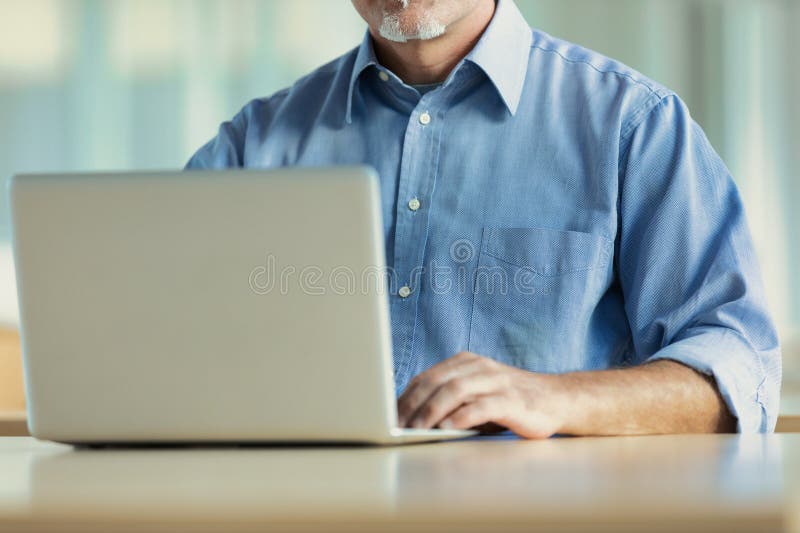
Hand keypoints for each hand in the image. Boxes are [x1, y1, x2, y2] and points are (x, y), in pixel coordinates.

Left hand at [397, 352, 563, 438]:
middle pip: (436, 382)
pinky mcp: (512, 400)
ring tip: (415, 430)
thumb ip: (450, 398)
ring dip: (431, 411)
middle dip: (412, 405)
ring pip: (455, 391)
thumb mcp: (477, 393)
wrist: (556, 400)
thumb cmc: (510, 401)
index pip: (426, 377)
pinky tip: (446, 428)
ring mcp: (496, 381)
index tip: (388, 416)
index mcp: (466, 362)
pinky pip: (481, 406)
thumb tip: (411, 416)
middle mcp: (479, 367)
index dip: (405, 397)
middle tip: (396, 426)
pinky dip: (460, 417)